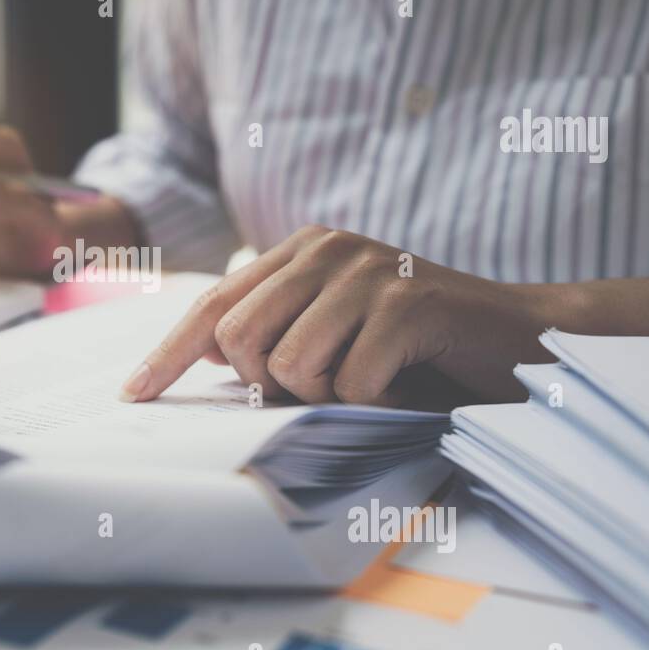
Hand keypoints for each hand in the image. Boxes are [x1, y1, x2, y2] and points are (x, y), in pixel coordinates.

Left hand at [119, 225, 559, 408]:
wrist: (514, 339)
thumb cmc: (415, 345)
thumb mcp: (334, 330)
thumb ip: (276, 329)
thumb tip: (204, 351)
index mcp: (301, 250)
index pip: (213, 305)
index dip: (168, 352)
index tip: (134, 394)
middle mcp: (327, 249)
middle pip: (239, 338)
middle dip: (268, 383)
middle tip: (324, 385)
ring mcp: (369, 271)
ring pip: (290, 365)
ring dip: (328, 393)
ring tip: (370, 377)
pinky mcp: (407, 303)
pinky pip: (350, 383)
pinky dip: (376, 401)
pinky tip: (405, 380)